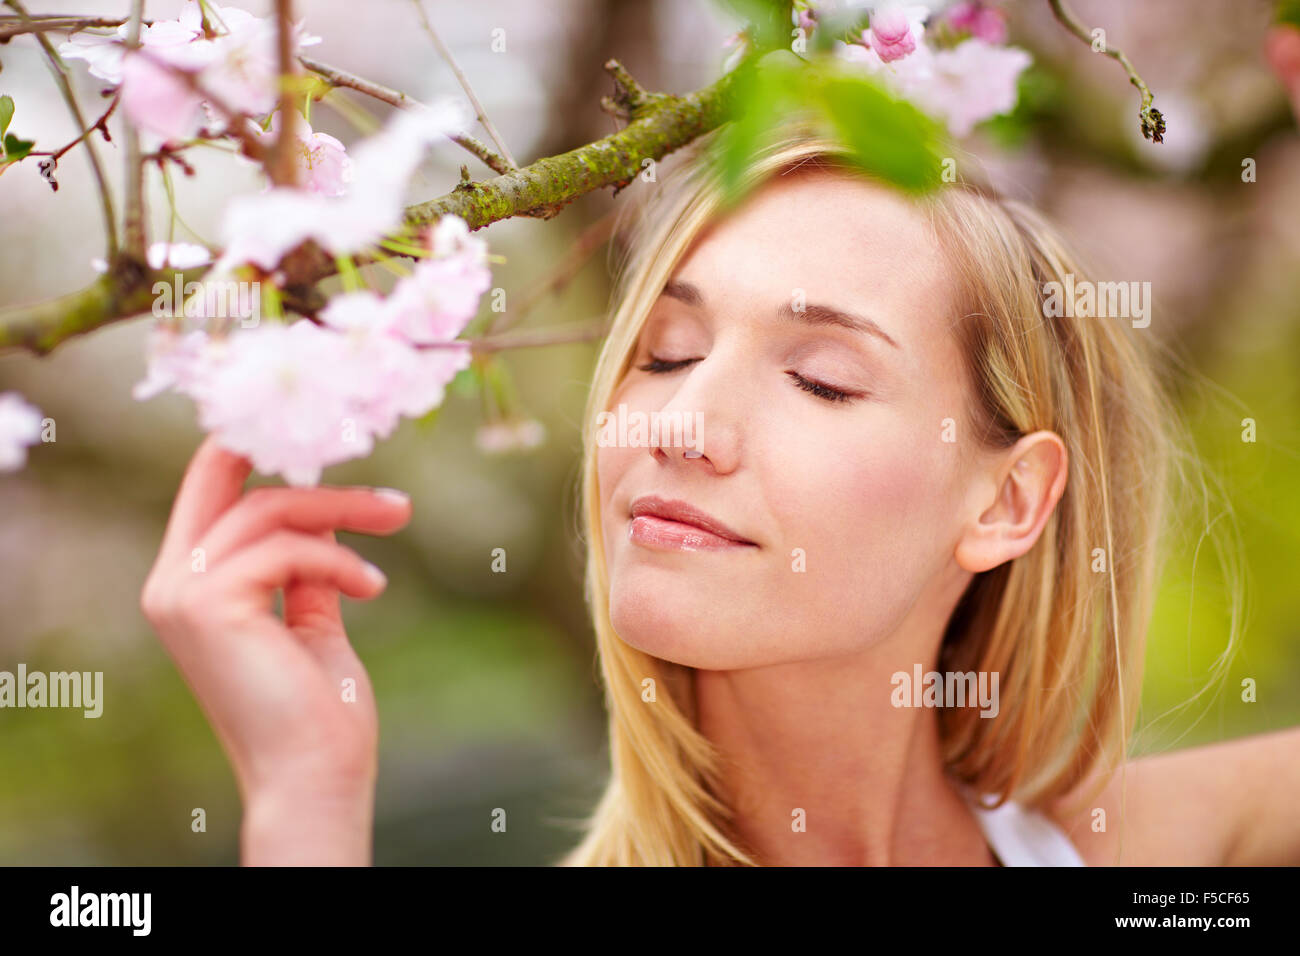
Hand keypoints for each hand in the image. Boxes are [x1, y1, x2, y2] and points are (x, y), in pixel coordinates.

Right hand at [139, 435, 412, 862]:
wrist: (314, 774)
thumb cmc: (317, 708)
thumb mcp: (310, 620)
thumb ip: (305, 568)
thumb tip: (325, 517)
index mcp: (186, 583)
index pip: (207, 484)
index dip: (256, 445)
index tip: (327, 436)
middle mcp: (169, 583)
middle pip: (231, 479)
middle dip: (309, 470)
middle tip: (387, 491)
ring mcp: (180, 594)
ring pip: (269, 509)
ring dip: (345, 511)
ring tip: (398, 524)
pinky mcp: (207, 605)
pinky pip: (288, 549)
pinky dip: (340, 562)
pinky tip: (373, 589)